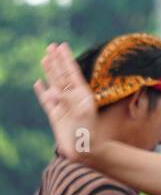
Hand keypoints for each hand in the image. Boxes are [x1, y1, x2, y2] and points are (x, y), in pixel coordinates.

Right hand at [33, 42, 99, 160]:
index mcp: (82, 94)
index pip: (72, 72)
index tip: (62, 45)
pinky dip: (41, 91)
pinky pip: (46, 100)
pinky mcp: (54, 115)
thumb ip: (68, 101)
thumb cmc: (88, 132)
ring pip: (53, 84)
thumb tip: (53, 91)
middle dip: (57, 60)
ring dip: (49, 71)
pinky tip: (38, 82)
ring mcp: (62, 105)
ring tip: (45, 58)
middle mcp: (72, 97)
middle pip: (62, 74)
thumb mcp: (81, 114)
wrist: (85, 150)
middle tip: (51, 46)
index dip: (66, 58)